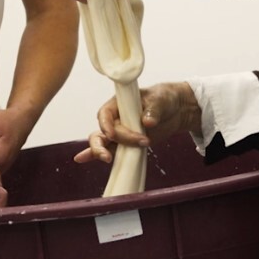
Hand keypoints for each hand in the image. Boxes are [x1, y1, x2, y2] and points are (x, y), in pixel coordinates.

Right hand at [74, 81, 200, 163]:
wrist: (176, 109)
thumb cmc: (164, 98)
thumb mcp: (160, 100)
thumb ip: (153, 111)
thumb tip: (147, 122)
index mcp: (119, 104)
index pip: (105, 114)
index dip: (106, 125)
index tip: (113, 134)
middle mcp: (116, 118)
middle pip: (102, 131)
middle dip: (103, 143)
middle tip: (111, 154)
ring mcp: (120, 132)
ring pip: (103, 142)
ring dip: (101, 151)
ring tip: (108, 159)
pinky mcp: (126, 144)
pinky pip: (111, 149)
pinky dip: (96, 155)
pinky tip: (82, 159)